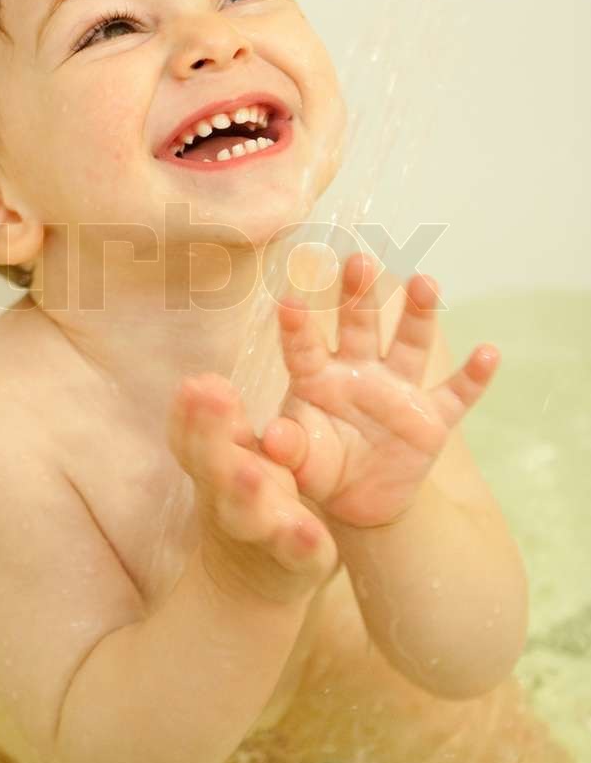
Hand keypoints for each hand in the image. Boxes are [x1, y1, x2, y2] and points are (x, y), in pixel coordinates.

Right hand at [167, 370, 337, 604]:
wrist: (254, 581)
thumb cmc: (245, 499)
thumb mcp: (233, 458)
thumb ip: (224, 423)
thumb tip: (204, 379)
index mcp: (213, 470)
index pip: (191, 439)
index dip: (188, 415)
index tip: (192, 384)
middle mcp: (228, 500)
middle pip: (213, 470)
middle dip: (211, 436)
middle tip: (212, 398)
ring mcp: (261, 531)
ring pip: (246, 514)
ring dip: (244, 493)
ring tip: (249, 471)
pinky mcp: (297, 559)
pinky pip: (296, 551)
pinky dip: (299, 542)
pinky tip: (309, 531)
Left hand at [260, 254, 499, 528]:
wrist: (358, 501)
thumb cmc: (319, 467)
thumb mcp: (298, 462)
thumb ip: (288, 448)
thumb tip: (273, 436)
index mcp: (316, 378)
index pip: (304, 346)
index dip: (297, 326)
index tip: (288, 303)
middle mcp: (359, 372)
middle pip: (360, 326)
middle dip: (360, 294)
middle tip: (360, 261)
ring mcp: (398, 391)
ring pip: (409, 344)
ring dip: (418, 313)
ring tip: (425, 282)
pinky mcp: (431, 418)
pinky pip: (456, 395)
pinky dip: (473, 377)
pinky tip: (488, 353)